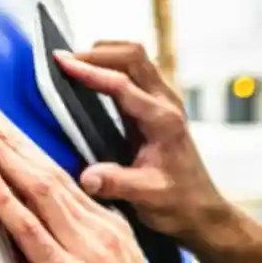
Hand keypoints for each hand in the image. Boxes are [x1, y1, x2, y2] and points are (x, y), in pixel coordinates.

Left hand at [0, 112, 196, 262]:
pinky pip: (24, 225)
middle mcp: (97, 231)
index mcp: (110, 230)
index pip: (65, 180)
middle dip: (14, 142)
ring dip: (3, 155)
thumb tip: (50, 234)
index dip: (34, 155)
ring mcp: (79, 250)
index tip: (13, 135)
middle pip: (48, 174)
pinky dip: (1, 194)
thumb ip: (85, 249)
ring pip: (36, 189)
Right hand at [54, 43, 233, 247]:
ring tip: (73, 64)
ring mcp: (163, 100)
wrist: (201, 210)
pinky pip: (134, 69)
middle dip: (96, 52)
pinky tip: (91, 76)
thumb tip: (86, 177)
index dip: (90, 71)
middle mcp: (166, 103)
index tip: (61, 62)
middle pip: (132, 55)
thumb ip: (116, 183)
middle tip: (63, 60)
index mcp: (163, 121)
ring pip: (134, 57)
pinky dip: (110, 64)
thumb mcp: (147, 197)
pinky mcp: (156, 104)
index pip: (122, 84)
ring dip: (104, 54)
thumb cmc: (177, 203)